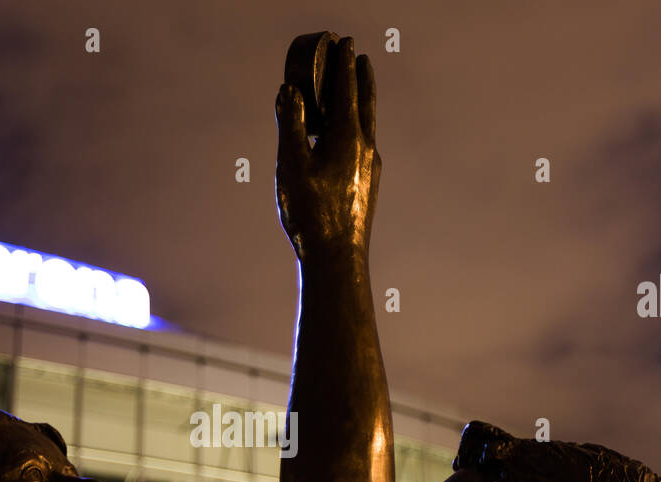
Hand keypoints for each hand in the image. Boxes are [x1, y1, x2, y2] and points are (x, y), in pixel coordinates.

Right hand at [275, 36, 380, 263]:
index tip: (345, 44)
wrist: (337, 259)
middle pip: (366, 103)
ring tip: (357, 94)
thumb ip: (291, 125)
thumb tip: (290, 92)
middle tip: (361, 58)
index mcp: (348, 137)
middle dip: (362, 78)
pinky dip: (357, 130)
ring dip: (362, 104)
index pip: (347, 90)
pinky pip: (364, 146)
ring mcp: (370, 168)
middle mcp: (366, 148)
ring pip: (368, 126)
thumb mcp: (292, 165)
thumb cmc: (311, 212)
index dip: (344, 65)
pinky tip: (349, 142)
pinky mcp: (368, 187)